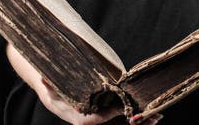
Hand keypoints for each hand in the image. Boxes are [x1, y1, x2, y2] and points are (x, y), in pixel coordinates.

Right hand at [6, 42, 161, 123]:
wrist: (54, 96)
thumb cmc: (52, 91)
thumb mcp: (48, 88)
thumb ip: (47, 85)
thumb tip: (42, 78)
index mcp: (79, 118)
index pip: (98, 118)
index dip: (111, 114)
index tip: (123, 109)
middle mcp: (91, 121)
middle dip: (133, 122)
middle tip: (151, 118)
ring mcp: (100, 120)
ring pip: (121, 124)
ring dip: (138, 121)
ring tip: (156, 117)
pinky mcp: (105, 116)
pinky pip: (121, 120)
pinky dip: (133, 118)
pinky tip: (148, 115)